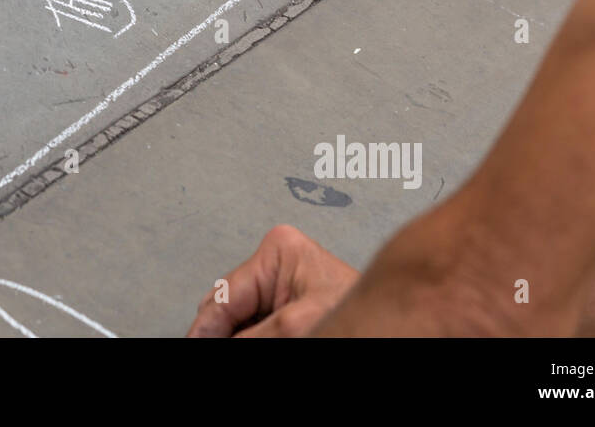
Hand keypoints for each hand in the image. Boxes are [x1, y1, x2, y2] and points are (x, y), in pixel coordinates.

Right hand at [186, 225, 357, 336]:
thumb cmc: (364, 309)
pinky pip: (257, 327)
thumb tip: (214, 341)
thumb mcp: (295, 325)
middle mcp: (279, 267)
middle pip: (227, 309)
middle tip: (208, 344)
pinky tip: (257, 339)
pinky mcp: (295, 309)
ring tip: (249, 338)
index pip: (222, 296)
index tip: (194, 344)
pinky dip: (253, 337)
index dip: (203, 331)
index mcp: (278, 251)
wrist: (400, 319)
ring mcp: (286, 289)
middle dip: (221, 331)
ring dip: (237, 335)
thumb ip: (251, 335)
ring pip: (240, 322)